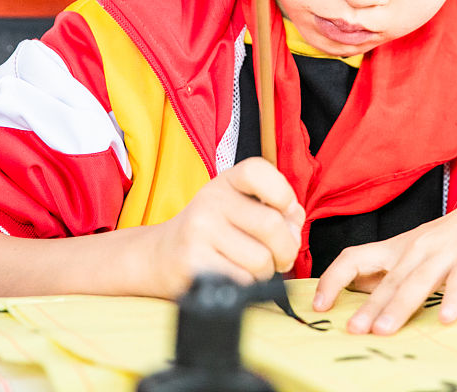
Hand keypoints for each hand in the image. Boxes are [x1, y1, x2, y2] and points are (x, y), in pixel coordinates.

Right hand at [132, 157, 304, 298]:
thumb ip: (276, 210)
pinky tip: (235, 278)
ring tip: (253, 269)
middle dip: (287, 250)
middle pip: (271, 225)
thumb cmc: (212, 232)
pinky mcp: (193, 262)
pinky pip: (242, 280)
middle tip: (281, 258)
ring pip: (261, 259)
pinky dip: (248, 285)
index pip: (258, 170)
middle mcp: (210, 200)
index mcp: (226, 181)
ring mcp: (198, 230)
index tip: (286, 211)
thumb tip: (295, 220)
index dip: (282, 192)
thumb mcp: (240, 208)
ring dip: (266, 272)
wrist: (160, 256)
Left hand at [311, 201, 456, 334]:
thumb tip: (352, 292)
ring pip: (418, 280)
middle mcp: (416, 248)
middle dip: (370, 306)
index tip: (320, 303)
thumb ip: (386, 270)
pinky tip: (446, 317)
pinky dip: (453, 299)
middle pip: (388, 278)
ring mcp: (444, 252)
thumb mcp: (412, 250)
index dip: (334, 279)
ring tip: (385, 328)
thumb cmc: (449, 240)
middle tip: (355, 329)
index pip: (355, 257)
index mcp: (396, 247)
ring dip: (400, 305)